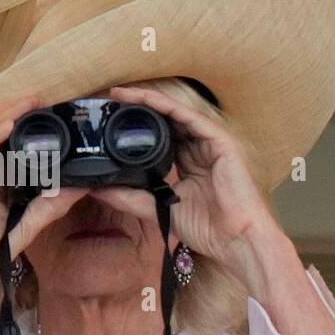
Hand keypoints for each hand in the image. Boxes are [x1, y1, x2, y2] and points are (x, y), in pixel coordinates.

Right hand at [0, 95, 90, 324]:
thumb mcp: (25, 227)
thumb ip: (49, 207)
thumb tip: (80, 188)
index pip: (12, 154)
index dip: (32, 138)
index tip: (57, 123)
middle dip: (20, 120)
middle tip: (47, 101)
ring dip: (7, 119)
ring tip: (31, 102)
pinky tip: (7, 123)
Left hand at [96, 85, 334, 334]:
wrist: (236, 240)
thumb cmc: (209, 229)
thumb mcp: (160, 209)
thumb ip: (131, 197)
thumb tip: (97, 189)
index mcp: (189, 164)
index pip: (159, 138)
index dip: (134, 127)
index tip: (107, 121)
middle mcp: (200, 149)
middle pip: (165, 121)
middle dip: (137, 109)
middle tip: (106, 101)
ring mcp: (211, 143)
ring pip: (175, 113)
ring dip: (146, 101)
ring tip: (119, 94)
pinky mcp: (220, 141)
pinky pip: (189, 116)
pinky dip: (165, 105)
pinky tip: (143, 98)